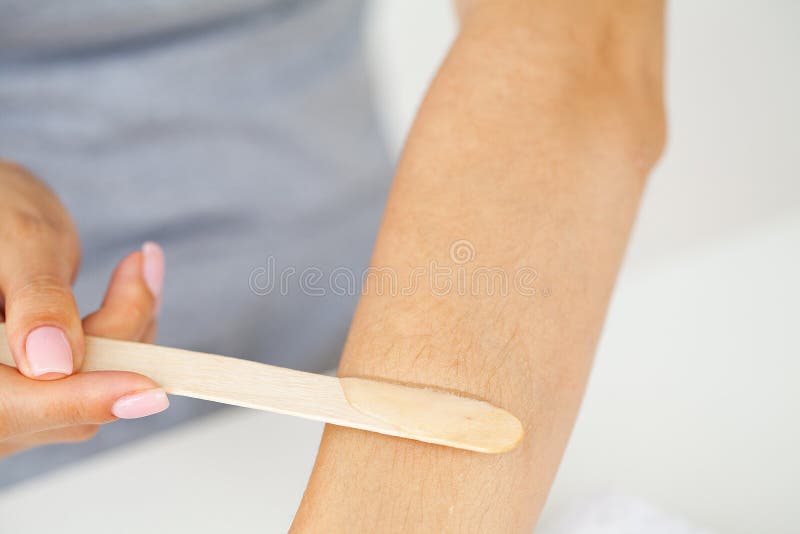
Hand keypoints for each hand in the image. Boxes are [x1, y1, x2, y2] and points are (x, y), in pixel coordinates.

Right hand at [0, 160, 168, 458]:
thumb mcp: (16, 242)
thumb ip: (37, 301)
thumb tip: (55, 365)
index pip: (14, 409)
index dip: (83, 401)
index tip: (151, 390)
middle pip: (62, 407)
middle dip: (121, 343)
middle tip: (144, 266)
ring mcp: (7, 407)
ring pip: (88, 398)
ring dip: (129, 335)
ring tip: (139, 266)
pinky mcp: (35, 397)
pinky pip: (91, 382)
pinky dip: (121, 339)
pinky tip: (128, 289)